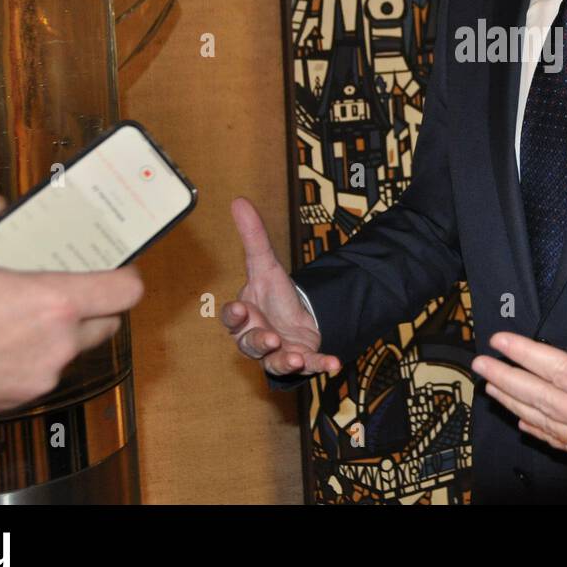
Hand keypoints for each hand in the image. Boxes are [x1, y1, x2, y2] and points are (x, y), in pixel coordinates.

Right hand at [0, 196, 144, 422]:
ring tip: (31, 315)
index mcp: (56, 302)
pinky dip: (35, 357)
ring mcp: (44, 374)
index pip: (126, 291)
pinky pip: (44, 372)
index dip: (127, 277)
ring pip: (74, 350)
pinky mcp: (22, 398)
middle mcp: (60, 341)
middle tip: (73, 289)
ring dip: (64, 333)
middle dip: (98, 306)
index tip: (117, 267)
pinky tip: (6, 343)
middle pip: (108, 323)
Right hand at [221, 196, 339, 376]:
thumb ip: (253, 236)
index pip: (232, 317)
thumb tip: (238, 200)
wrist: (296, 317)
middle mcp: (255, 338)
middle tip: (271, 337)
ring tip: (294, 357)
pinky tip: (334, 363)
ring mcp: (277, 352)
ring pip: (274, 362)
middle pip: (250, 344)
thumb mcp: (266, 263)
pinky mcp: (301, 359)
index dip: (234, 315)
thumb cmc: (273, 295)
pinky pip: (309, 366)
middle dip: (259, 341)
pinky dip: (321, 365)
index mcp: (244, 317)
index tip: (242, 309)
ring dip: (284, 360)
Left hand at [472, 256, 566, 469]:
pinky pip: (565, 445)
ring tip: (491, 385)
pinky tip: (522, 417)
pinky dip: (539, 430)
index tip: (500, 341)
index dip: (527, 354)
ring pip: (549, 425)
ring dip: (516, 404)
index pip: (561, 371)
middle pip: (544, 400)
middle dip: (508, 379)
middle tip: (480, 362)